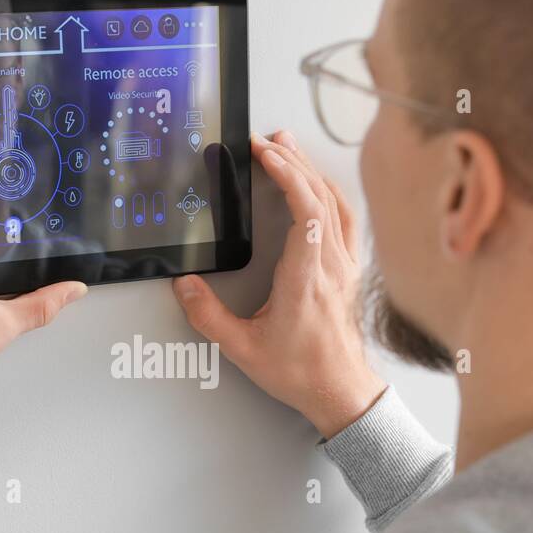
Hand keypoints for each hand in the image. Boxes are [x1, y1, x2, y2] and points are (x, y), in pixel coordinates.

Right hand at [173, 130, 383, 438]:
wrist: (340, 390)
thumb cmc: (301, 372)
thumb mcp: (242, 348)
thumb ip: (208, 316)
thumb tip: (184, 287)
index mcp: (305, 280)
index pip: (306, 212)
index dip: (287, 176)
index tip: (265, 155)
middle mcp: (330, 267)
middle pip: (320, 197)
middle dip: (292, 161)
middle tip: (266, 142)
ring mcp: (344, 266)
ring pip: (336, 203)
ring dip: (311, 172)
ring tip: (288, 150)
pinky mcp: (349, 271)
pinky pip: (345, 219)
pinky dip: (328, 192)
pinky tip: (316, 184)